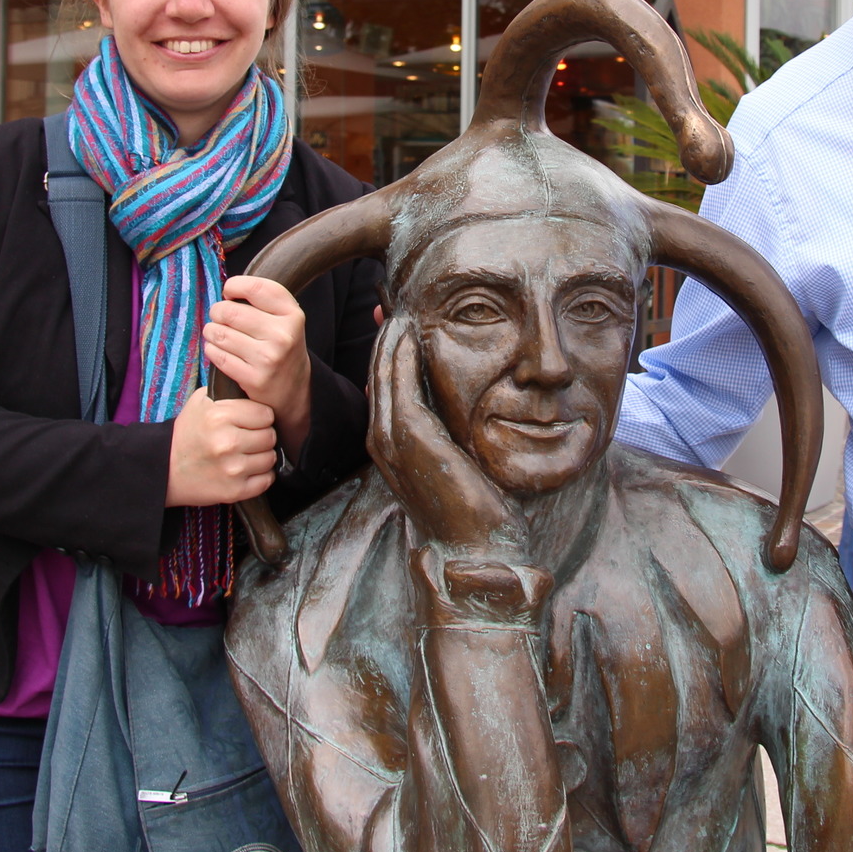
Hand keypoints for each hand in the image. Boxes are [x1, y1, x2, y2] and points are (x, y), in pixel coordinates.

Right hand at [165, 386, 277, 506]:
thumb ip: (226, 391)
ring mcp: (232, 469)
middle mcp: (227, 442)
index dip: (260, 417)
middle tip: (249, 438)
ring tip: (247, 454)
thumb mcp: (199, 402)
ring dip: (262, 456)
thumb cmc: (186, 433)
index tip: (252, 421)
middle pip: (270, 436)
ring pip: (270, 458)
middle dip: (262, 436)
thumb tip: (251, 386)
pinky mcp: (234, 491)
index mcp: (220, 416)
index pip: (265, 414)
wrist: (164, 469)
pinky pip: (266, 480)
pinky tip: (248, 470)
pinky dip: (261, 476)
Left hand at [203, 276, 309, 442]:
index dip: (234, 285)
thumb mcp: (286, 318)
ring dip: (211, 331)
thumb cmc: (282, 346)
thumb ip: (263, 300)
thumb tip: (228, 291)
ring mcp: (268, 358)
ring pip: (220, 333)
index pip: (255, 287)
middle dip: (217, 311)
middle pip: (230, 311)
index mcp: (292, 314)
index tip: (229, 292)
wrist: (294, 388)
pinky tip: (218, 349)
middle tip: (219, 316)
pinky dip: (212, 350)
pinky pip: (218, 356)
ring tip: (216, 333)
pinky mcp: (254, 379)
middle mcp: (282, 335)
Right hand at [368, 316, 523, 553]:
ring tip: (398, 309)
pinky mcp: (410, 437)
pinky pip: (399, 384)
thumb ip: (447, 433)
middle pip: (377, 375)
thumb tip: (456, 407)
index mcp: (392, 447)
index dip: (389, 353)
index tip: (400, 322)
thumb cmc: (473, 510)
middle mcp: (384, 441)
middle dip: (385, 339)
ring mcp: (392, 440)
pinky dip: (399, 354)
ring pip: (383, 374)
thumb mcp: (455, 462)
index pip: (384, 387)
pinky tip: (409, 331)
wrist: (475, 548)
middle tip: (392, 303)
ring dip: (389, 340)